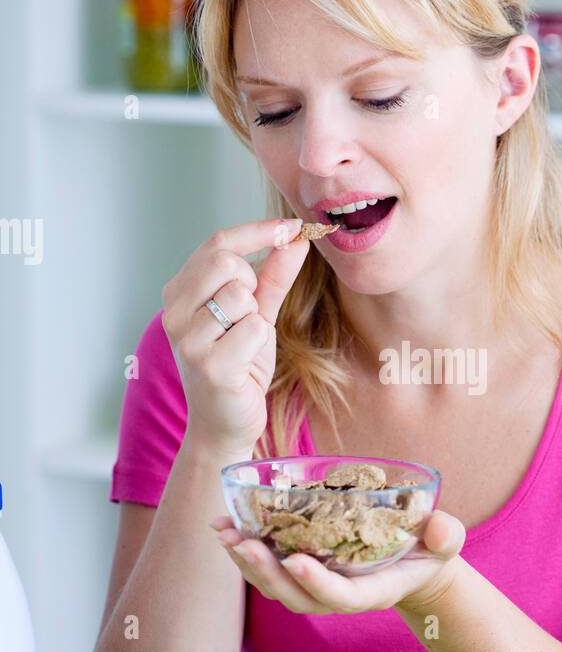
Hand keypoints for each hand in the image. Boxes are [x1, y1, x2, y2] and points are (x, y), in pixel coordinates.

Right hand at [162, 216, 309, 456]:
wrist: (225, 424)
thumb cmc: (239, 366)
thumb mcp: (257, 314)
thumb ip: (273, 276)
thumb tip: (297, 238)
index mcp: (179, 293)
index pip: (217, 244)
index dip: (258, 230)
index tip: (293, 227)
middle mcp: (173, 312)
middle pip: (226, 262)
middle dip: (251, 285)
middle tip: (248, 317)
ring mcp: (187, 339)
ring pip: (241, 296)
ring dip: (255, 320)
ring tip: (242, 346)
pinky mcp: (209, 364)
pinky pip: (254, 328)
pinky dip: (260, 343)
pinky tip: (244, 364)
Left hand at [209, 509, 465, 614]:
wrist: (411, 561)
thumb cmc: (429, 549)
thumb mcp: (445, 541)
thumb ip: (447, 536)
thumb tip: (441, 529)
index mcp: (373, 591)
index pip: (343, 596)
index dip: (319, 583)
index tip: (297, 562)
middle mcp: (339, 595)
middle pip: (297, 596)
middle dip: (266, 572)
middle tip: (242, 543)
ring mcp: (317, 587)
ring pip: (275, 586)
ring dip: (246, 562)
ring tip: (224, 533)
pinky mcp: (302, 572)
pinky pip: (269, 569)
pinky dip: (245, 551)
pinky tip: (225, 527)